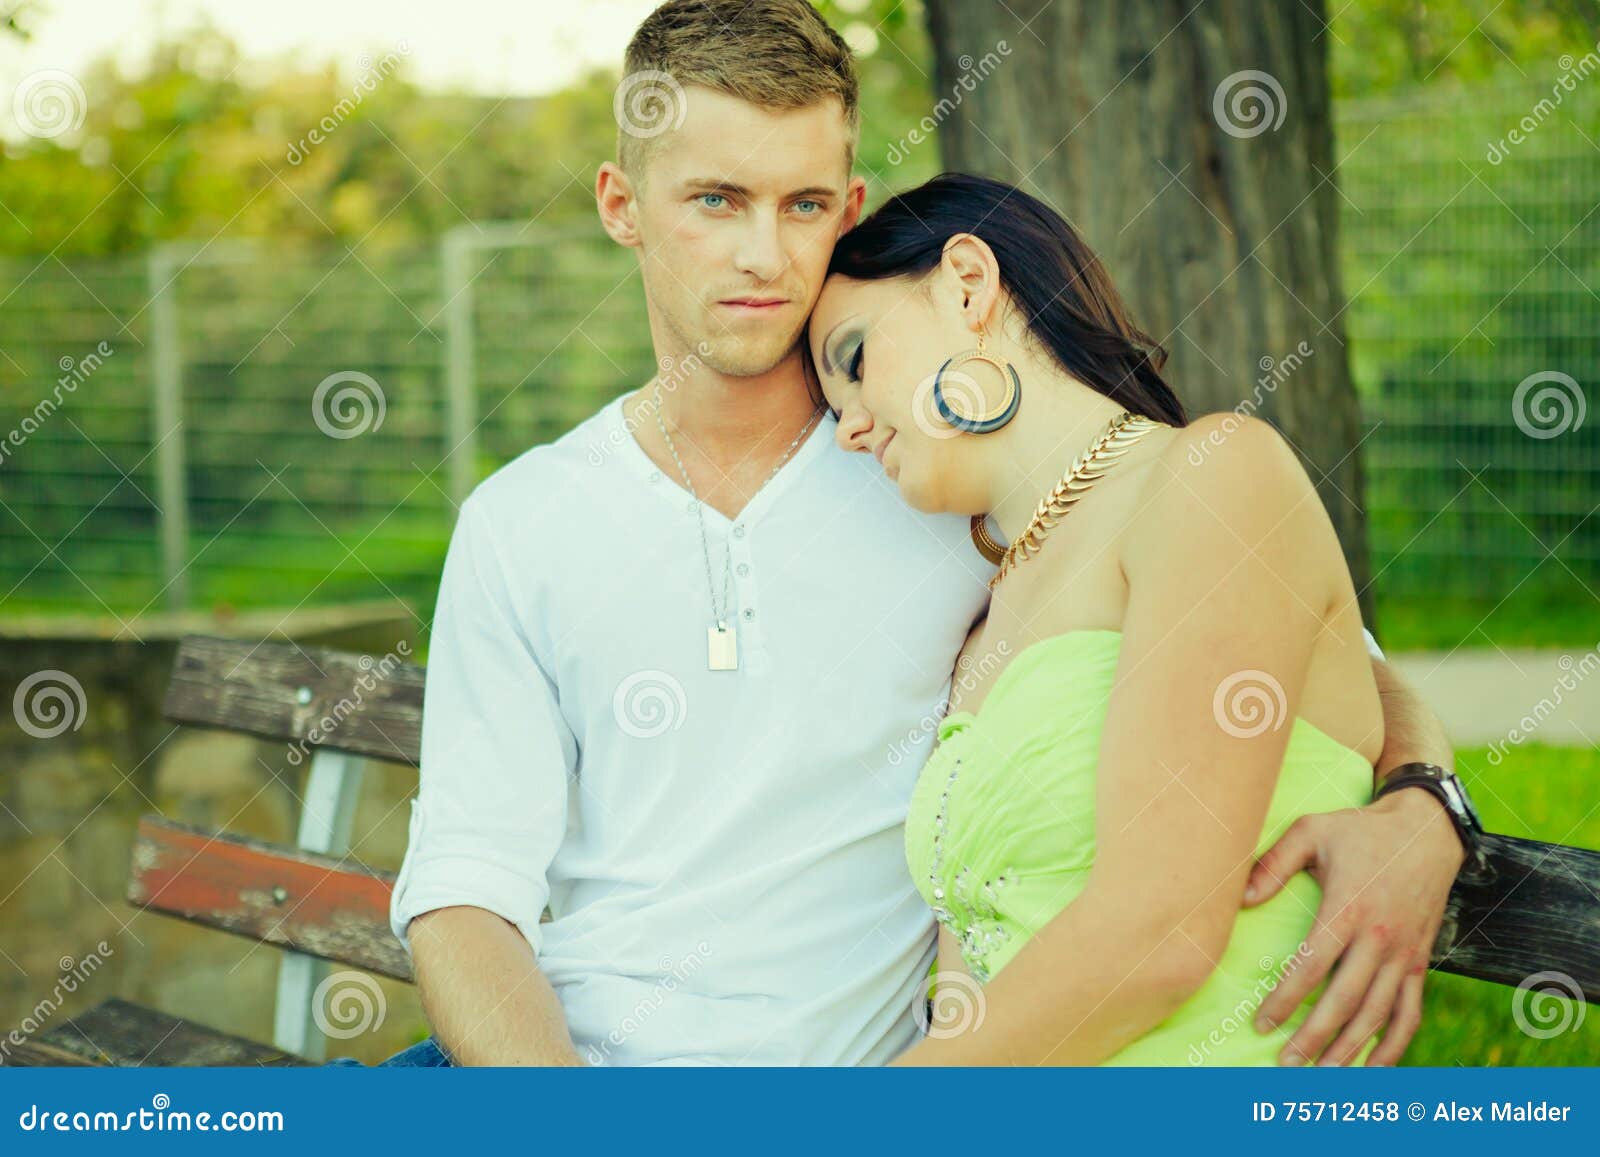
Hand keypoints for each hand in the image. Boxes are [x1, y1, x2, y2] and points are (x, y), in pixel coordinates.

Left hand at [1242, 789, 1464, 1065]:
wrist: (1427, 829)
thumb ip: (1273, 863)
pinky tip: (1375, 1068)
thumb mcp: (1311, 831)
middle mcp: (1379, 938)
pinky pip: (1410, 1012)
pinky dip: (1395, 1044)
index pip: (1312, 967)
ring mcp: (1404, 953)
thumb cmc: (1359, 830)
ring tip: (1324, 1076)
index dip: (1285, 999)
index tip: (1261, 1023)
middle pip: (1345, 1000)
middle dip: (1315, 1037)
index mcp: (1347, 908)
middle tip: (1286, 1064)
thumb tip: (1240, 898)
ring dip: (1351, 1049)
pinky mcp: (1421, 961)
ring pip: (1378, 1014)